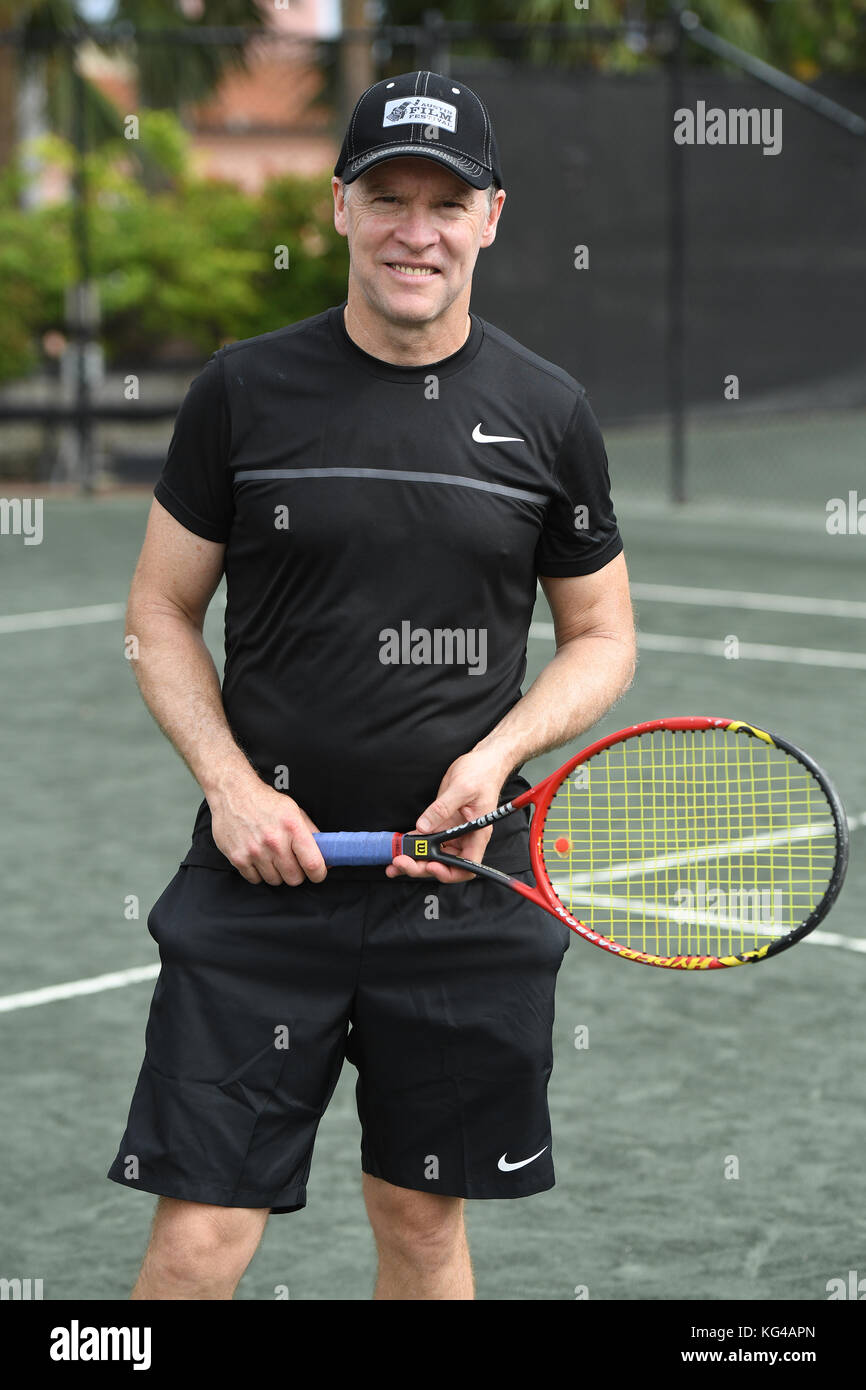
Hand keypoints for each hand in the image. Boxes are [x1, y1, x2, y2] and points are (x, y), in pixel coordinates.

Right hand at [209, 774, 325, 885]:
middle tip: (292, 863)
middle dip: (296, 873)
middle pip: (294, 878)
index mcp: (292, 827)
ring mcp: (254, 851)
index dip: (319, 874)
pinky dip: (258, 873)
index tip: (318, 874)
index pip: (312, 863)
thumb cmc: (265, 802)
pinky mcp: (238, 858)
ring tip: (272, 857)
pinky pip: (255, 880)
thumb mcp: (294, 811)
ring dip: (276, 873)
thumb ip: (311, 834)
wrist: (232, 793)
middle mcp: (274, 841)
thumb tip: (326, 856)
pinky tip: (258, 858)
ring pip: (275, 881)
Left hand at [386, 747, 511, 883]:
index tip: (430, 865)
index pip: (466, 865)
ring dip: (414, 860)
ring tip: (394, 862)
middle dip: (422, 866)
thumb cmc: (482, 774)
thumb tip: (424, 826)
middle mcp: (465, 837)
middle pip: (445, 863)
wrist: (482, 762)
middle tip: (402, 862)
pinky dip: (413, 845)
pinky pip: (426, 839)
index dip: (448, 871)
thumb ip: (442, 808)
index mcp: (476, 833)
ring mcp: (452, 832)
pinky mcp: (442, 823)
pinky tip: (399, 847)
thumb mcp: (462, 788)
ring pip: (433, 854)